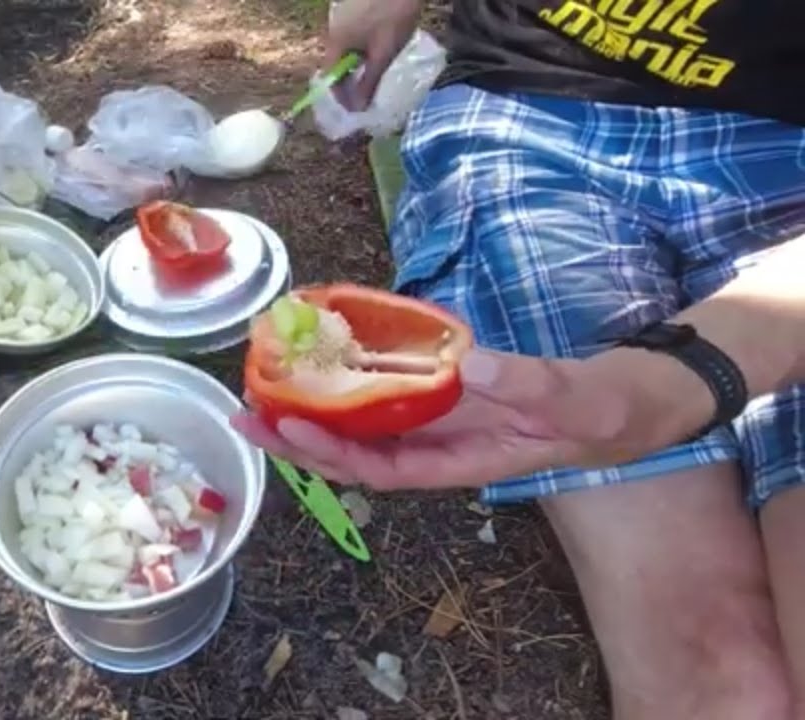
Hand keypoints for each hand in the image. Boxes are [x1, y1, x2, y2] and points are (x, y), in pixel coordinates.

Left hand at [231, 348, 714, 491]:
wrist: (649, 395)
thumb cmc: (619, 408)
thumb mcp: (583, 401)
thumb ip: (532, 386)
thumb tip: (468, 365)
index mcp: (468, 460)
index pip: (385, 469)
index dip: (333, 454)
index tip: (286, 426)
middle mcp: (447, 443)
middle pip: (359, 451)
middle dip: (300, 437)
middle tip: (244, 409)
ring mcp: (449, 416)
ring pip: (370, 421)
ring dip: (318, 405)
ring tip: (263, 382)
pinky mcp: (456, 388)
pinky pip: (397, 385)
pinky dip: (360, 371)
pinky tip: (328, 349)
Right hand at [324, 0, 422, 110]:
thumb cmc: (394, 17)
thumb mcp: (383, 55)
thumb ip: (369, 83)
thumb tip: (358, 108)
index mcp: (336, 41)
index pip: (330, 76)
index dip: (341, 96)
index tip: (356, 109)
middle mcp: (333, 28)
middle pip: (336, 62)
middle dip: (350, 81)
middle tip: (367, 95)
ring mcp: (342, 15)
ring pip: (345, 49)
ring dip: (357, 64)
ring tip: (375, 73)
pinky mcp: (354, 7)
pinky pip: (353, 35)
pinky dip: (361, 48)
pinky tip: (378, 49)